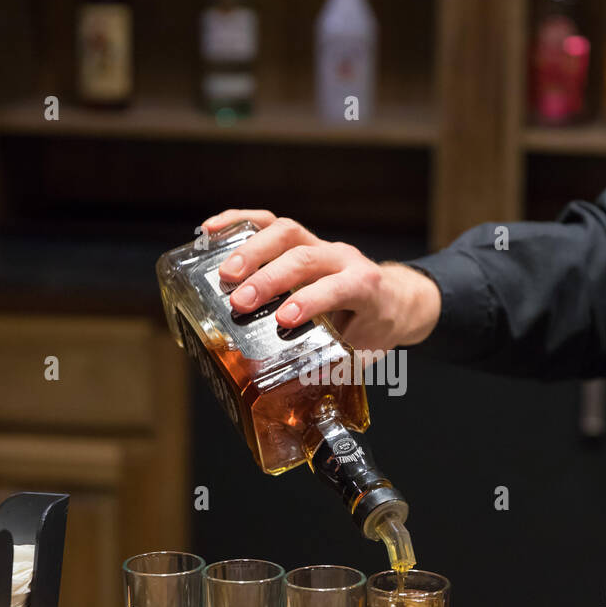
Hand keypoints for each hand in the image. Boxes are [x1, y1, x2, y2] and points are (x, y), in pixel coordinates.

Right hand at [199, 209, 440, 349]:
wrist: (393, 299)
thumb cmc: (375, 327)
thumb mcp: (364, 352)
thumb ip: (334, 365)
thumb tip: (298, 385)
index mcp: (365, 286)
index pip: (340, 286)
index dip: (312, 299)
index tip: (284, 319)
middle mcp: (342, 258)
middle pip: (305, 256)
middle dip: (270, 278)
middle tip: (239, 303)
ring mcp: (318, 244)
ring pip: (286, 232)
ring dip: (252, 251)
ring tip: (224, 275)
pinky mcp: (299, 239)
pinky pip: (268, 221)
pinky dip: (238, 222)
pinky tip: (212, 231)